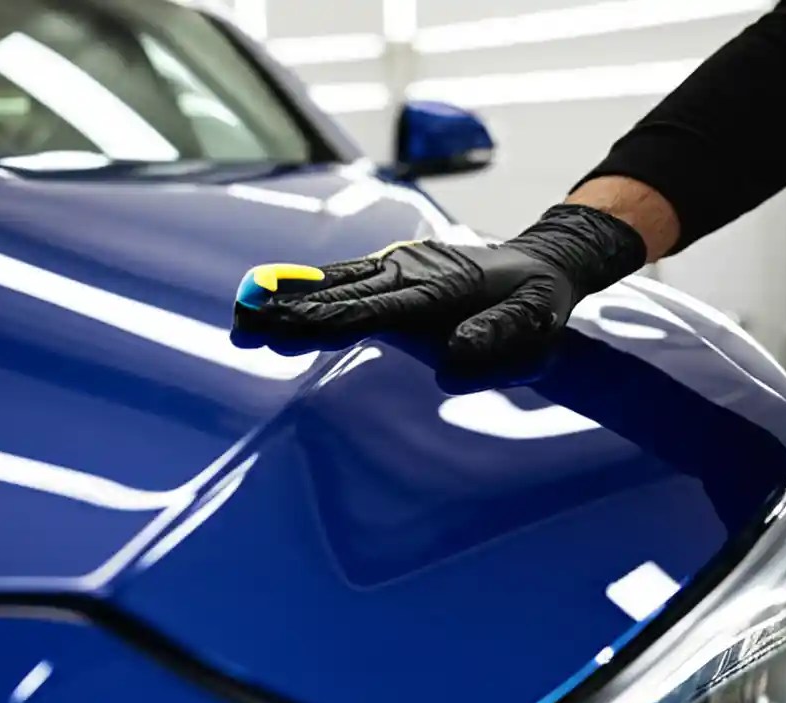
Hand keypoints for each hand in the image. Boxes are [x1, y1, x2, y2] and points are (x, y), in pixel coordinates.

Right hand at [240, 204, 647, 366]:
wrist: (543, 262)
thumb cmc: (537, 303)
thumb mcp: (536, 322)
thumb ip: (498, 336)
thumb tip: (453, 357)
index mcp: (438, 291)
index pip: (372, 311)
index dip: (326, 321)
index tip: (285, 329)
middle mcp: (410, 272)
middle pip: (340, 295)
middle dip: (289, 311)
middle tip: (242, 323)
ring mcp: (400, 264)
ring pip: (335, 280)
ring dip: (288, 296)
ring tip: (242, 308)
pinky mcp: (394, 266)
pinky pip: (345, 275)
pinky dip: (307, 284)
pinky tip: (273, 292)